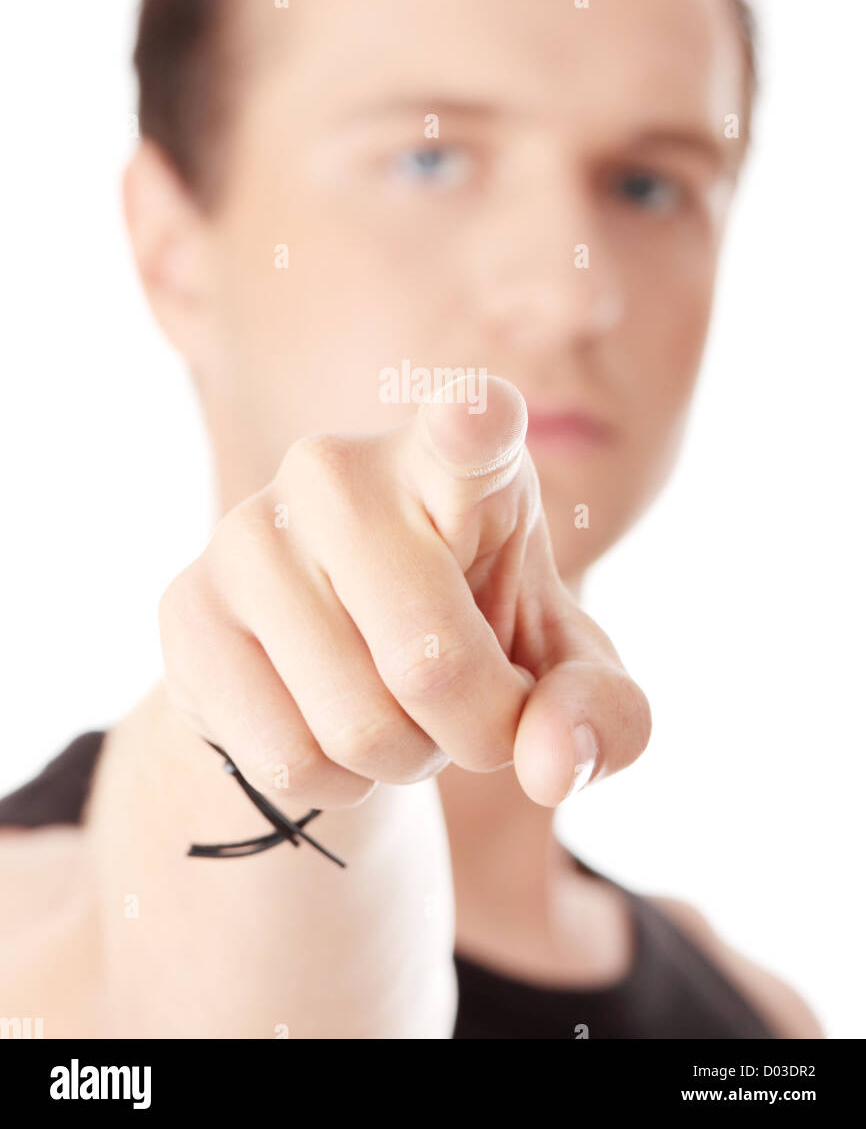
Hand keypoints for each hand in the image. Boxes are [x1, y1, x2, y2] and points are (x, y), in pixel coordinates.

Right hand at [158, 376, 650, 811]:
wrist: (329, 661)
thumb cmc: (470, 636)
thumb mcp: (557, 670)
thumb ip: (598, 709)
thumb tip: (550, 764)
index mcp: (456, 457)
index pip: (468, 425)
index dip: (476, 425)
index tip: (479, 414)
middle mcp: (340, 469)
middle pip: (433, 661)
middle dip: (479, 733)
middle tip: (474, 718)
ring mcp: (250, 531)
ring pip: (360, 725)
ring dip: (405, 761)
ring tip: (398, 713)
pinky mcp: (187, 607)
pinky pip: (287, 757)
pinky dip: (336, 783)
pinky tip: (329, 729)